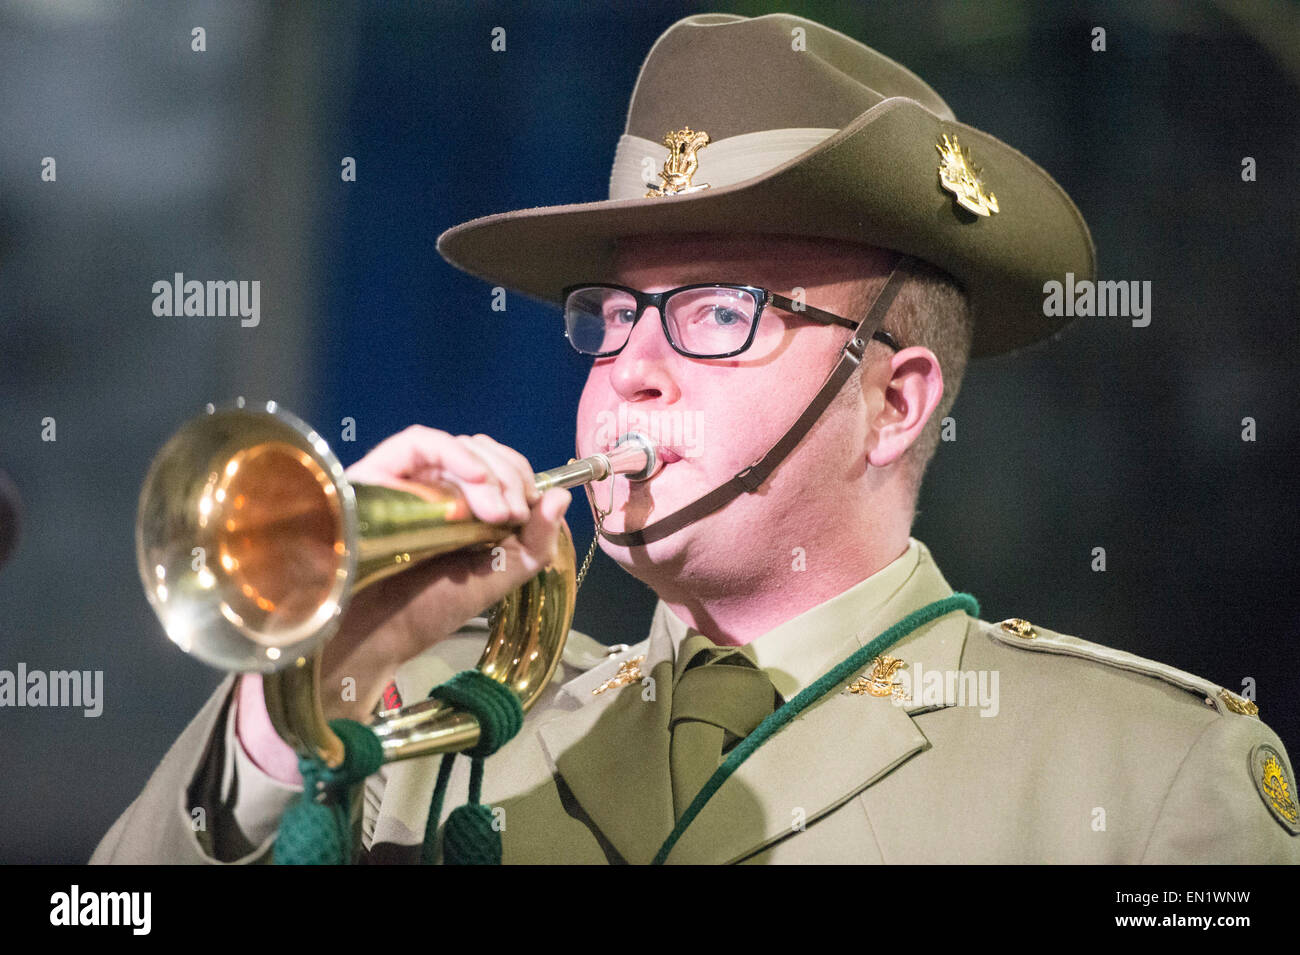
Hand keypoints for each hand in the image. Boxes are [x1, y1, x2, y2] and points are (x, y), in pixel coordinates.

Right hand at [316, 426, 570, 722]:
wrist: (378, 633)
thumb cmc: (429, 609)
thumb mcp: (498, 575)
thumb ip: (535, 542)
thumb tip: (562, 496)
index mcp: (465, 504)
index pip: (499, 465)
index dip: (521, 476)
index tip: (530, 509)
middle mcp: (436, 484)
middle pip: (482, 449)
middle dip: (510, 475)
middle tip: (513, 514)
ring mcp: (407, 476)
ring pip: (457, 444)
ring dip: (489, 471)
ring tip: (496, 510)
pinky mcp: (378, 472)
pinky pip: (419, 443)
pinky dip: (455, 454)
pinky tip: (474, 480)